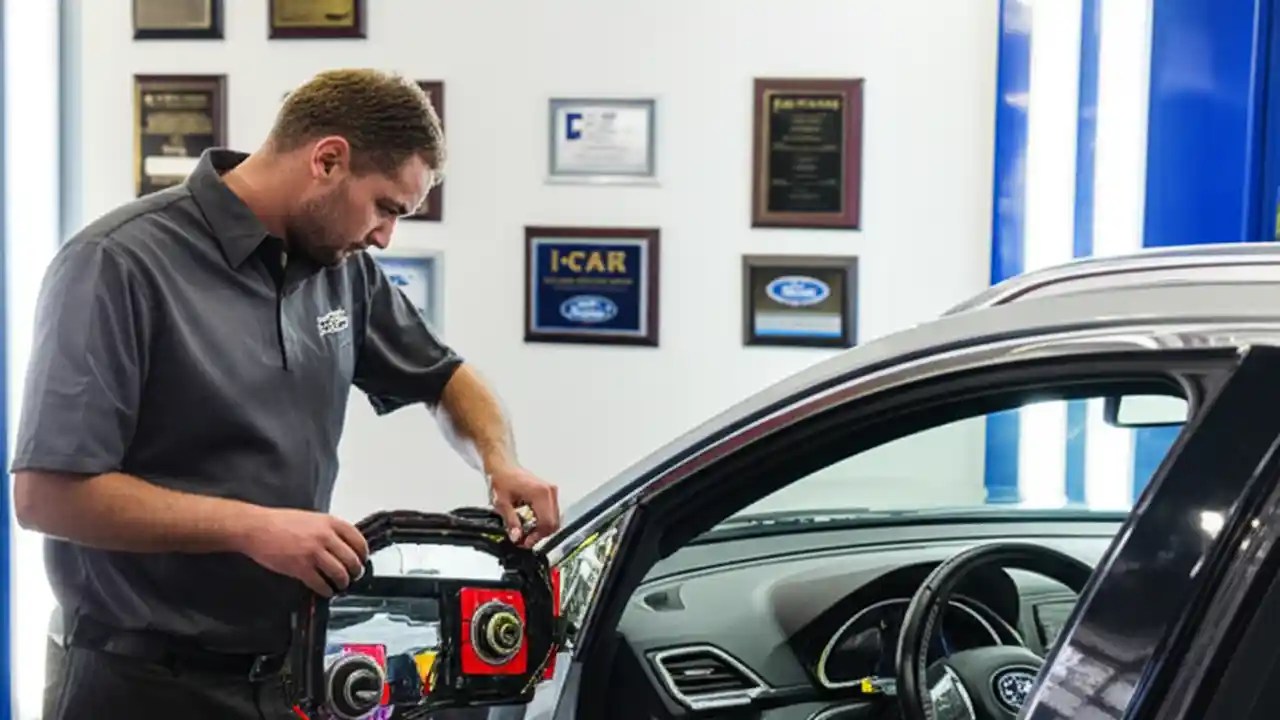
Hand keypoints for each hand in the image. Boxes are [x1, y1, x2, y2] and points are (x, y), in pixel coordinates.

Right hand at [238, 507, 369, 596]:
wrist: (257, 528)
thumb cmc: (280, 522)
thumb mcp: (312, 518)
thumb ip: (329, 530)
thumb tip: (343, 545)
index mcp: (330, 523)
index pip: (358, 540)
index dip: (363, 554)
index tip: (362, 559)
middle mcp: (325, 537)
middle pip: (352, 560)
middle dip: (355, 572)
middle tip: (353, 576)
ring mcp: (313, 553)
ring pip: (339, 574)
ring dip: (343, 583)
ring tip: (341, 585)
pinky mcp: (301, 568)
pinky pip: (321, 584)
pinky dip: (326, 590)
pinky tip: (325, 590)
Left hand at [486, 464, 560, 547]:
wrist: (502, 467)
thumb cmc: (502, 479)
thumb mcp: (502, 503)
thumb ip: (511, 522)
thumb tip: (517, 537)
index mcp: (540, 493)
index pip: (547, 523)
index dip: (536, 536)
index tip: (525, 542)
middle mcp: (550, 492)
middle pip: (553, 523)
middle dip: (539, 535)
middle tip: (524, 539)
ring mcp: (551, 492)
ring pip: (553, 520)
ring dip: (540, 529)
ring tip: (525, 531)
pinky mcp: (549, 494)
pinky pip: (551, 513)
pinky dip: (541, 521)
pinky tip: (529, 522)